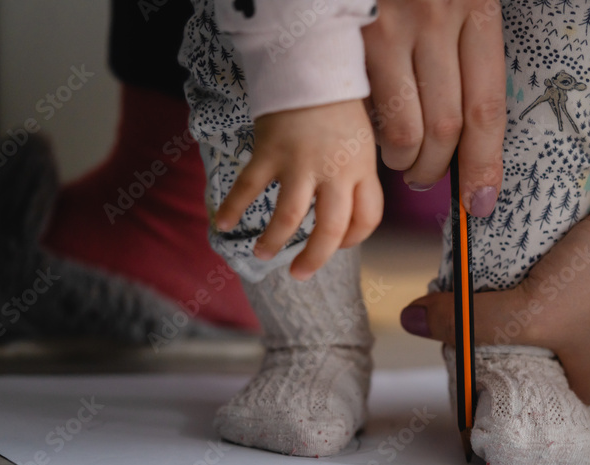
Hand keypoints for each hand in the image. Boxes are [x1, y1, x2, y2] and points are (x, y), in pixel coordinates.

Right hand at [214, 99, 383, 279]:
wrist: (312, 65)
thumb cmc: (339, 106)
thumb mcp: (362, 142)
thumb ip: (356, 176)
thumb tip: (345, 214)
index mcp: (363, 170)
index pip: (367, 220)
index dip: (353, 240)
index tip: (337, 244)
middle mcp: (335, 172)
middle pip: (330, 230)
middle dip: (314, 259)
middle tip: (300, 275)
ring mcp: (301, 163)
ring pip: (289, 218)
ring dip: (273, 241)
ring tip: (263, 254)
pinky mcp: (269, 151)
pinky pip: (249, 188)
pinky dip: (233, 208)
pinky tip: (222, 224)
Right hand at [362, 0, 505, 217]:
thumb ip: (474, 38)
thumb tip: (476, 115)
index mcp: (478, 9)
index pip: (488, 107)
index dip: (486, 162)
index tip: (482, 199)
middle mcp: (440, 20)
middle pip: (450, 126)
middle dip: (443, 169)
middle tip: (434, 179)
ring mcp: (394, 27)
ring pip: (409, 126)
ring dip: (408, 160)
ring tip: (407, 163)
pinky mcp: (355, 34)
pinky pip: (372, 107)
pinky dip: (379, 136)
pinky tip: (381, 139)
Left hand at [399, 191, 589, 403]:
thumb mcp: (522, 315)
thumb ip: (463, 322)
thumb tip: (411, 319)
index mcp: (589, 383)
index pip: (521, 392)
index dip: (481, 375)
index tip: (446, 350)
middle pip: (522, 350)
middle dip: (487, 330)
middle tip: (452, 310)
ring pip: (533, 311)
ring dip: (504, 297)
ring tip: (473, 281)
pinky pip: (549, 281)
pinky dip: (524, 272)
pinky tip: (503, 256)